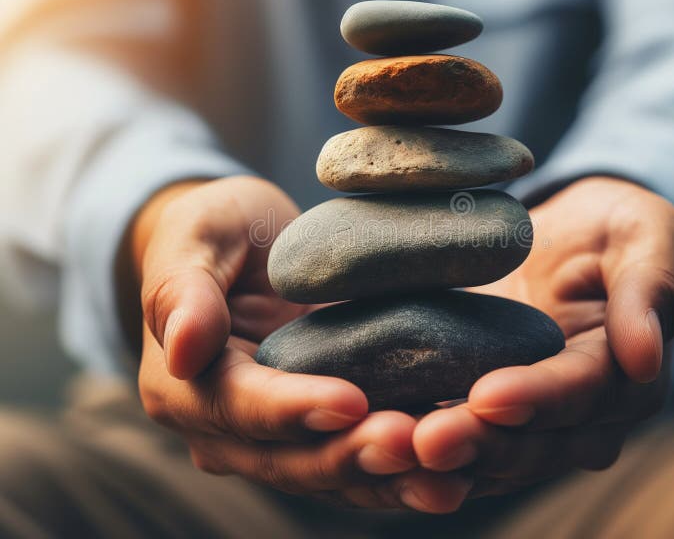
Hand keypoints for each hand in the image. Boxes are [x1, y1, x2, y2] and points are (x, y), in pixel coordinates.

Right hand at [131, 176, 442, 506]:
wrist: (241, 249)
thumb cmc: (214, 231)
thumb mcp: (194, 237)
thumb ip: (182, 291)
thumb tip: (182, 350)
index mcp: (183, 386)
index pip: (239, 406)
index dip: (292, 409)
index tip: (350, 401)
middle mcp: (226, 430)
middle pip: (288, 458)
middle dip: (350, 455)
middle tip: (411, 443)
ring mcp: (275, 440)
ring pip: (331, 475)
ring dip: (387, 480)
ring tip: (447, 477)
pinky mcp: (319, 434)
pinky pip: (358, 464)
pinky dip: (400, 473)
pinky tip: (453, 472)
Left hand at [411, 176, 673, 498]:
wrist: (571, 235)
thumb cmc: (613, 227)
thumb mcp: (645, 234)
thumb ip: (651, 289)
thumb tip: (646, 357)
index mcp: (626, 376)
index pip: (582, 395)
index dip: (538, 399)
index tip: (487, 395)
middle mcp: (581, 416)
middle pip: (533, 443)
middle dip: (480, 444)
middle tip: (424, 439)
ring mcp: (531, 420)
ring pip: (491, 456)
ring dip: (444, 458)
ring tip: (391, 447)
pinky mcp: (488, 412)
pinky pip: (459, 439)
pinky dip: (421, 449)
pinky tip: (378, 438)